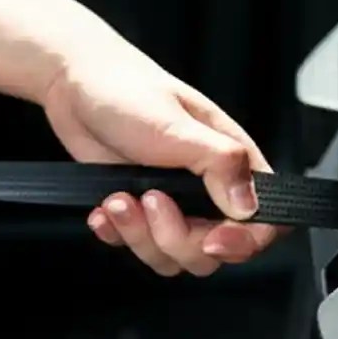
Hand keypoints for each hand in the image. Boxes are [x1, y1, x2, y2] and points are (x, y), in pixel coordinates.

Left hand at [42, 35, 282, 276]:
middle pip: (211, 250)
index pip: (264, 221)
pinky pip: (136, 246)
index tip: (210, 240)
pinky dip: (116, 234)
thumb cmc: (127, 90)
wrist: (73, 83)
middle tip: (150, 199)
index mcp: (231, 163)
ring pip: (172, 255)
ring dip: (139, 236)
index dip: (244, 241)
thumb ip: (220, 164)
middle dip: (175, 238)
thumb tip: (249, 205)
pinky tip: (104, 208)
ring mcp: (172, 202)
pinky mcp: (139, 210)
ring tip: (118, 199)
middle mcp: (207, 187)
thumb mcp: (176, 127)